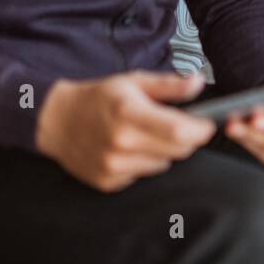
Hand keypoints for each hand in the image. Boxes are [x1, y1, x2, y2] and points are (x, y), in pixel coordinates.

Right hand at [35, 71, 216, 192]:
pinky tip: (128, 148)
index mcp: (129, 114)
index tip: (207, 123)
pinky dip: (144, 162)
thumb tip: (197, 82)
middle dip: (185, 138)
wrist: (56, 120)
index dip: (201, 129)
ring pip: (163, 164)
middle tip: (175, 124)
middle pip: (178, 151)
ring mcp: (113, 166)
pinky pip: (143, 175)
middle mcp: (121, 143)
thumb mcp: (133, 82)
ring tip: (144, 134)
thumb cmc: (97, 98)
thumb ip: (169, 85)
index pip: (180, 132)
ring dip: (163, 151)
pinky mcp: (108, 181)